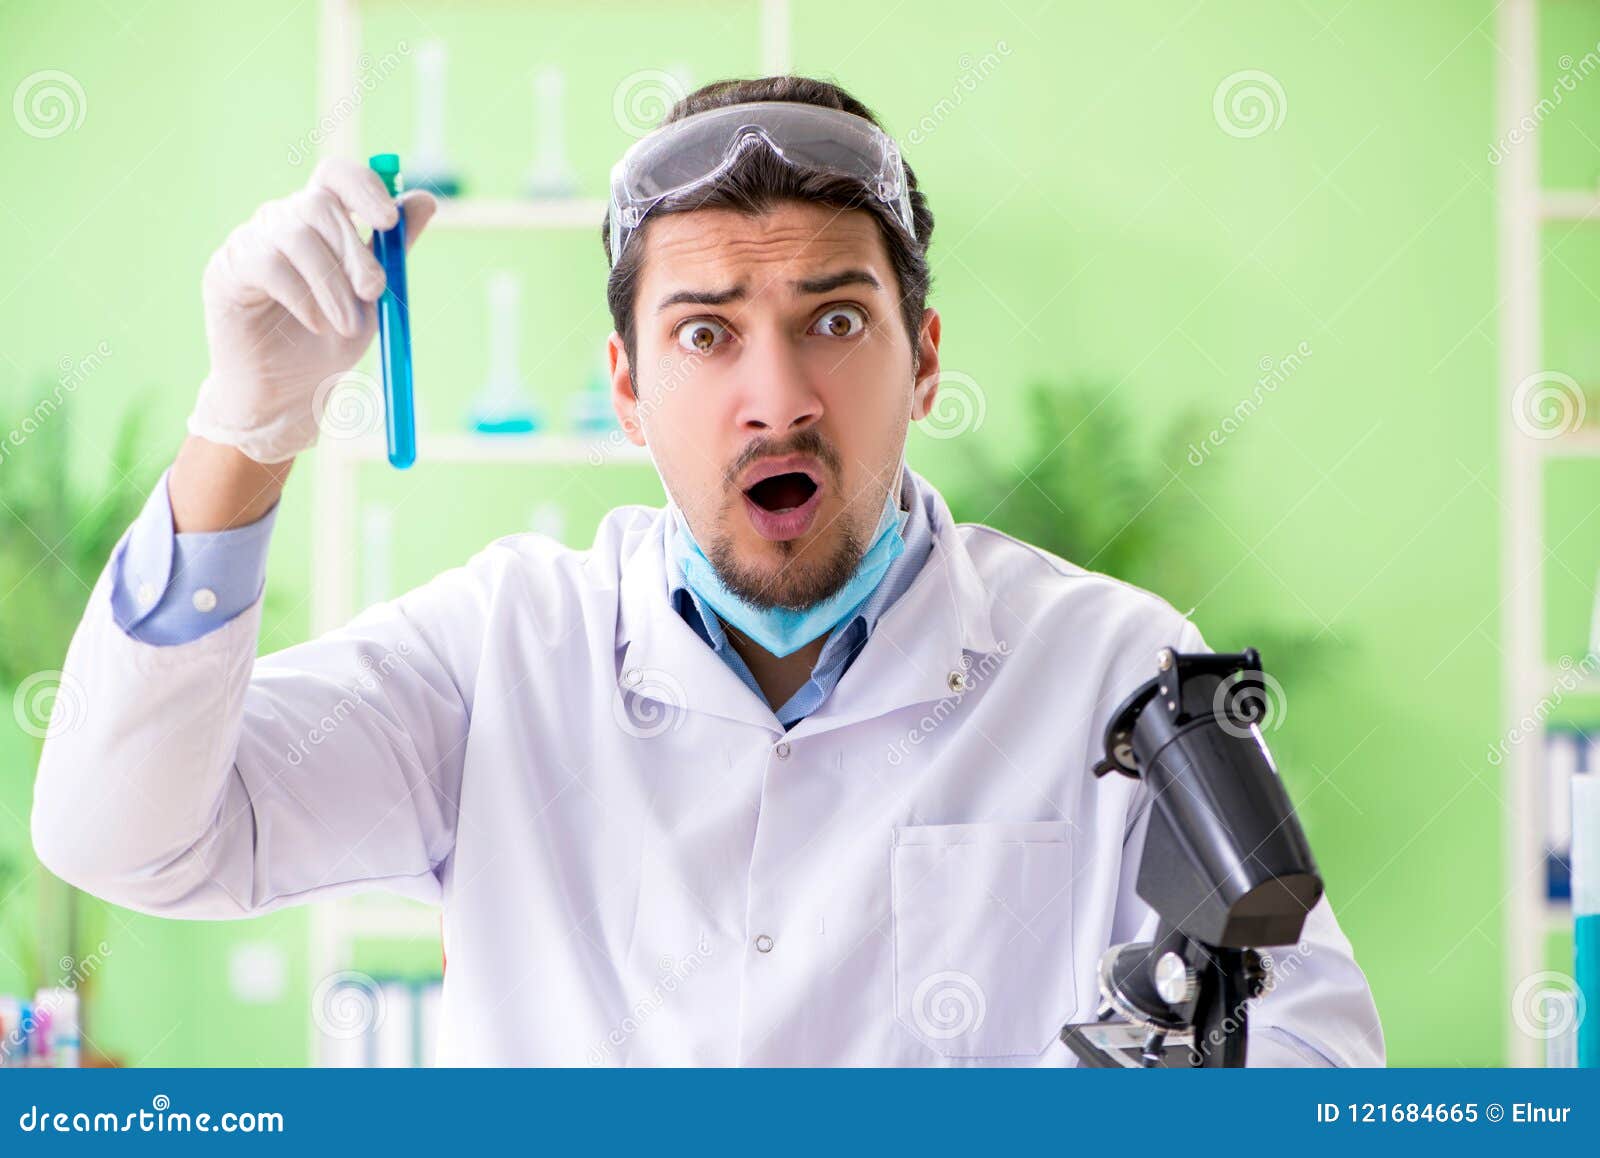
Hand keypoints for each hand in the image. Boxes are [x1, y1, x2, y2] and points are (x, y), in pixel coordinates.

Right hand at [186, 158, 436, 463]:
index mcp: (319, 220)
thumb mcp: (375, 296)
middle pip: (320, 205)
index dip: (364, 187)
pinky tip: (316, 324)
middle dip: (355, 251)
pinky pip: (268, 266)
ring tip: (346, 325)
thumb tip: (425, 199)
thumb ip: (394, 248)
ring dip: (333, 285)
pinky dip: (302, 298)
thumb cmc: (330, 342)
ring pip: (296, 236)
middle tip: (375, 292)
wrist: (288, 394)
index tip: (389, 221)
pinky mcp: (226, 269)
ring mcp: (250, 241)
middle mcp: (282, 221)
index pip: (336, 176)